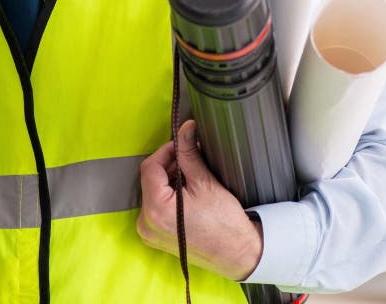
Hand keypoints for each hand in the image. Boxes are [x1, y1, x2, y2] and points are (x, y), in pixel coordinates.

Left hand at [136, 119, 262, 280]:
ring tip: (191, 177)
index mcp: (155, 209)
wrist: (239, 254)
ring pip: (153, 191)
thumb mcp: (205, 182)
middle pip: (150, 179)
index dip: (166, 151)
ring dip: (170, 179)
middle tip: (189, 159)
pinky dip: (169, 195)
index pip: (150, 167)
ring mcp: (150, 233)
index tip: (180, 144)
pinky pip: (156, 206)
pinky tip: (187, 193)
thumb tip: (185, 129)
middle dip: (169, 165)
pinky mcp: (156, 237)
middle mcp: (146, 223)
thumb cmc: (225, 225)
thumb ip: (189, 152)